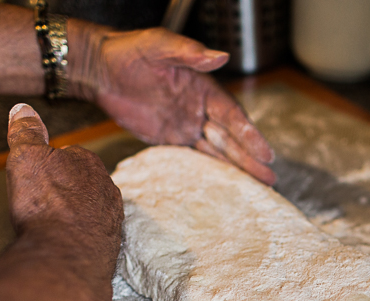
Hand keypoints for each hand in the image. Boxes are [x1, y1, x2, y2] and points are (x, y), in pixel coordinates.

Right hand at [5, 103, 122, 284]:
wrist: (65, 257)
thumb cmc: (45, 206)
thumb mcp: (26, 159)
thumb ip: (26, 132)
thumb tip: (23, 109)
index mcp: (89, 163)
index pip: (69, 155)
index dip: (47, 165)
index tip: (34, 177)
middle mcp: (107, 188)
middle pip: (81, 183)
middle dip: (62, 190)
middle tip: (38, 202)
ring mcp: (112, 218)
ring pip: (89, 209)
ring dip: (71, 214)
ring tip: (49, 224)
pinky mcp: (110, 244)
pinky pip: (92, 234)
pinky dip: (78, 236)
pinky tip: (63, 242)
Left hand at [71, 25, 275, 185]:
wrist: (99, 70)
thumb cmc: (128, 52)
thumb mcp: (158, 46)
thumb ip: (189, 52)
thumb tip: (221, 56)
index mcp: (203, 88)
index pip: (232, 116)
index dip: (250, 135)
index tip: (266, 153)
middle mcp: (199, 109)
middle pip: (230, 139)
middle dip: (250, 159)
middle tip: (271, 178)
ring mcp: (186, 125)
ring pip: (217, 151)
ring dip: (238, 168)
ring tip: (260, 185)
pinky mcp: (170, 139)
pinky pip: (195, 158)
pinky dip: (212, 171)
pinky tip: (228, 184)